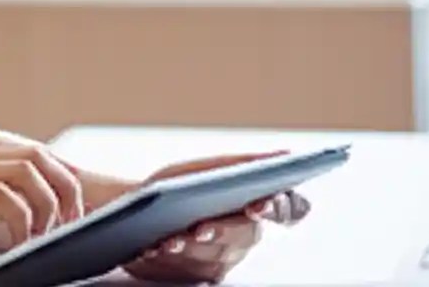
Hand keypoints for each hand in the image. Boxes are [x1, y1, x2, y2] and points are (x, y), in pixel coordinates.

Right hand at [0, 143, 85, 285]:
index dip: (60, 180)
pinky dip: (20, 220)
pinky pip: (1, 194)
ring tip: (41, 236)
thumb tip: (23, 217)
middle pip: (36, 155)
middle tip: (67, 226)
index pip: (31, 155)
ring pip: (25, 169)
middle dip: (63, 190)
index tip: (74, 215)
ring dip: (45, 205)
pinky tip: (15, 243)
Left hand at [122, 152, 312, 283]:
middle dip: (221, 232)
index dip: (279, 209)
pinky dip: (168, 260)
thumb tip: (285, 154)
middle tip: (200, 229)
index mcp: (257, 204)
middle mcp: (245, 235)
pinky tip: (152, 250)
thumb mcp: (204, 168)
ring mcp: (224, 259)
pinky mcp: (199, 275)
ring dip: (190, 250)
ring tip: (169, 242)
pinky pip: (188, 272)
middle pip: (244, 236)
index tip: (257, 206)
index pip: (288, 209)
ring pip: (214, 258)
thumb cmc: (178, 184)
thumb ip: (242, 164)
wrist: (140, 207)